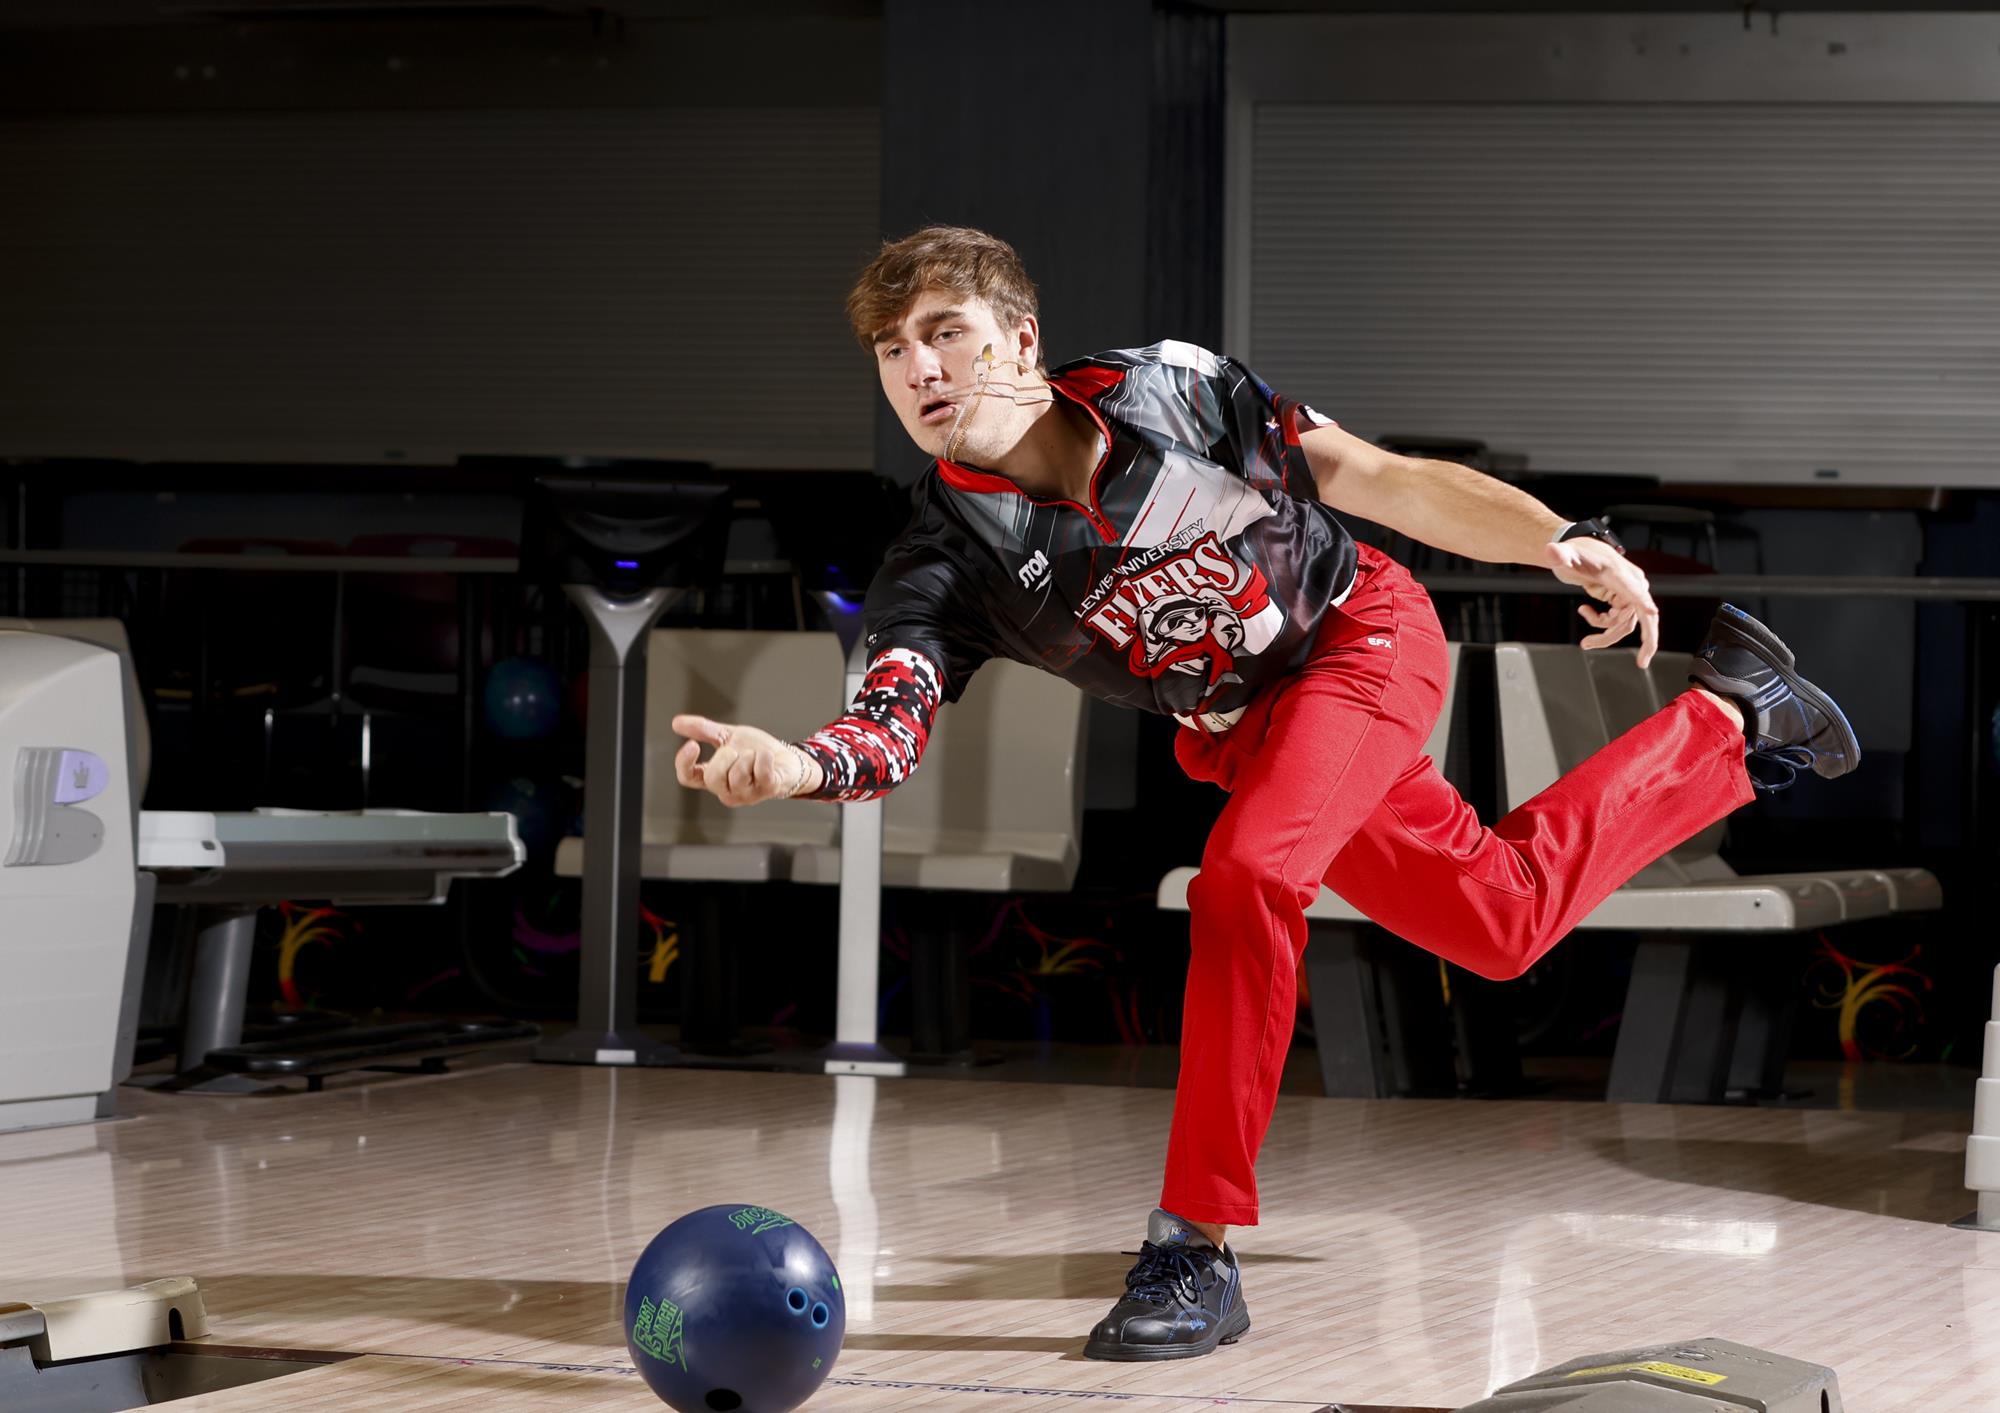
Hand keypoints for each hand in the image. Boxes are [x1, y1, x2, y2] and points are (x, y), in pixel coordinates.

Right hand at [671, 714, 806, 806]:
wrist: (787, 758)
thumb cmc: (756, 751)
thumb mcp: (728, 736)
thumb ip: (705, 730)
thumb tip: (676, 723)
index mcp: (713, 777)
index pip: (688, 778)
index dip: (684, 763)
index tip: (692, 744)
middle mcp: (727, 791)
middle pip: (712, 778)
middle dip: (724, 757)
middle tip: (736, 750)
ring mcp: (747, 794)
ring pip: (736, 776)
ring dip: (747, 756)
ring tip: (754, 755)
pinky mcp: (767, 790)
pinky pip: (761, 773)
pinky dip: (764, 758)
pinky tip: (766, 756)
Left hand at [1542, 539, 1660, 667]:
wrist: (1581, 551)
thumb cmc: (1573, 553)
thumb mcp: (1563, 555)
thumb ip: (1558, 554)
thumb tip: (1550, 551)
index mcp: (1617, 573)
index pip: (1632, 589)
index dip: (1641, 601)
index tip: (1652, 613)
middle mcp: (1631, 583)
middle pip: (1642, 615)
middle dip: (1647, 639)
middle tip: (1643, 663)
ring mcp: (1631, 593)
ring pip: (1625, 624)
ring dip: (1605, 636)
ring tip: (1585, 643)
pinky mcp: (1627, 600)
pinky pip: (1620, 622)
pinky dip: (1604, 626)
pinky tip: (1586, 614)